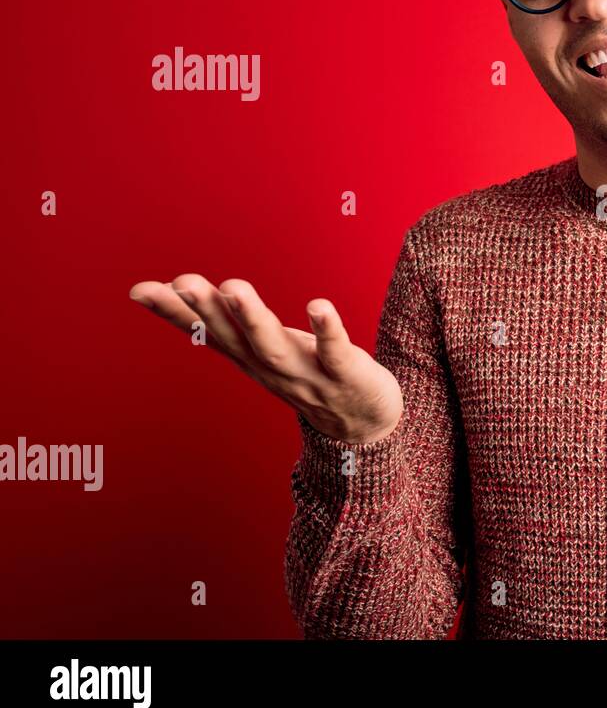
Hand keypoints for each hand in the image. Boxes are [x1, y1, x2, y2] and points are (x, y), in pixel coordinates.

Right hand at [128, 274, 401, 444]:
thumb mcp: (262, 347)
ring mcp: (308, 374)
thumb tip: (179, 284)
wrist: (365, 425)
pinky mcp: (346, 374)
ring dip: (252, 318)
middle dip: (207, 311)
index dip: (175, 313)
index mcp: (250, 358)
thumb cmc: (308, 374)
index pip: (208, 333)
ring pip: (274, 347)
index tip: (140, 290)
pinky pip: (335, 351)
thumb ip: (229, 318)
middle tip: (183, 282)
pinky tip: (318, 305)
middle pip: (235, 339)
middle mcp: (272, 368)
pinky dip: (326, 330)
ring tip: (233, 286)